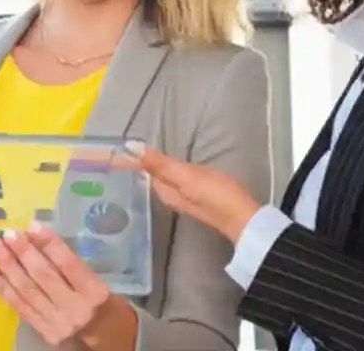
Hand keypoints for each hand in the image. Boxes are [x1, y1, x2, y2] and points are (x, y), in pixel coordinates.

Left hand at [0, 224, 135, 347]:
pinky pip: (19, 306)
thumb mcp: (97, 280)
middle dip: (23, 252)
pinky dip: (3, 287)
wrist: (106, 337)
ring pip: (27, 290)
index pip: (69, 264)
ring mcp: (57, 323)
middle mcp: (76, 309)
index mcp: (94, 293)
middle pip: (44, 276)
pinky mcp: (44, 332)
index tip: (32, 225)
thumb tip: (37, 237)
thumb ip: (71, 265)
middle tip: (7, 233)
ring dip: (8, 266)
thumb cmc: (104, 302)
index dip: (50, 244)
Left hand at [133, 145, 259, 241]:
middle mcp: (172, 197)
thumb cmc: (216, 195)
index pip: (143, 172)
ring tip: (148, 149)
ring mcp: (186, 197)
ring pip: (165, 178)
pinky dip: (172, 170)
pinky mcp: (201, 196)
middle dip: (141, 163)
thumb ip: (161, 164)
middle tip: (128, 145)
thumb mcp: (187, 176)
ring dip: (157, 165)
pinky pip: (179, 180)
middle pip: (153, 176)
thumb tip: (132, 149)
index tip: (118, 146)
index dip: (132, 159)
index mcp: (165, 192)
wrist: (245, 218)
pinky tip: (176, 164)